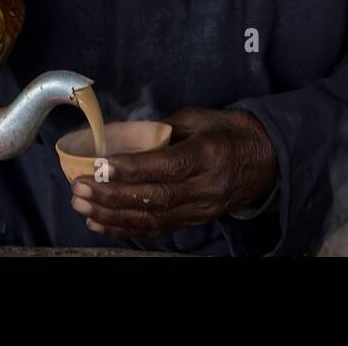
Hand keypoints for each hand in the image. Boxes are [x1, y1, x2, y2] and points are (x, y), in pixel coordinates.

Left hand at [70, 108, 277, 239]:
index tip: (98, 165)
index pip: (167, 166)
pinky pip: (159, 229)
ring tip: (82, 206)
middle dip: (112, 195)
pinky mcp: (197, 220)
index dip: (131, 168)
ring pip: (153, 219)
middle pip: (156, 198)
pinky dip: (127, 228)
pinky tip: (101, 223)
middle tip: (79, 188)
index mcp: (210, 153)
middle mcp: (206, 186)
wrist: (268, 160)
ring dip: (113, 215)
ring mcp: (202, 209)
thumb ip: (165, 128)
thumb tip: (125, 137)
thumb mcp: (203, 117)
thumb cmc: (232, 131)